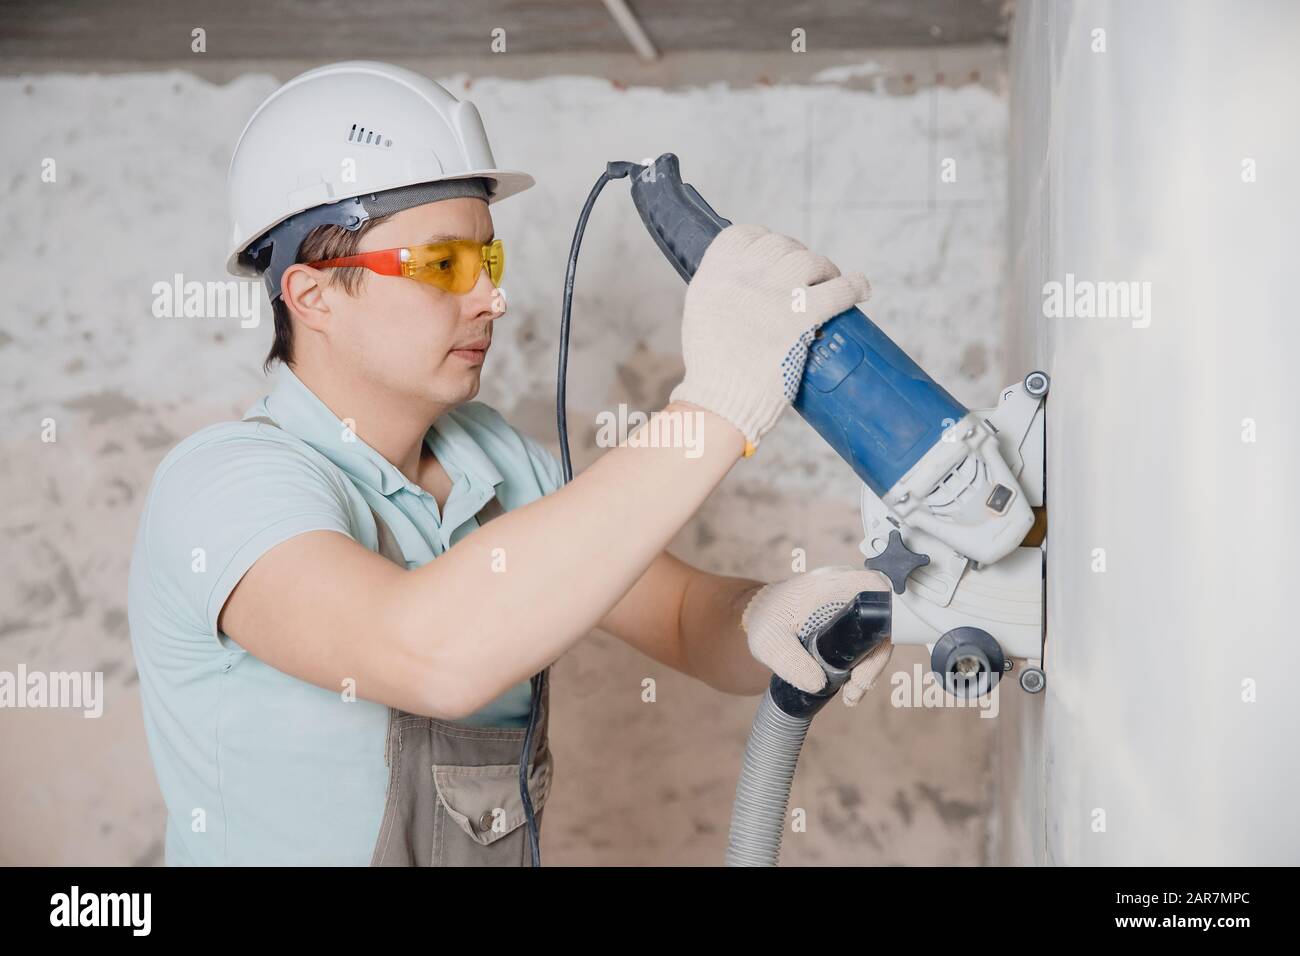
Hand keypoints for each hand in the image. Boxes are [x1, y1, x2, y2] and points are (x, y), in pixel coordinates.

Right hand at [670, 224, 870, 452]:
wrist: (720, 403)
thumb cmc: (713, 369)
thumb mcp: (702, 317)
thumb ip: (722, 294)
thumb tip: (747, 286)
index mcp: (714, 275)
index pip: (744, 235)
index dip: (765, 241)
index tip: (776, 256)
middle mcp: (743, 277)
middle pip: (780, 246)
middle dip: (796, 256)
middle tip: (807, 275)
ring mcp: (774, 294)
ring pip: (810, 261)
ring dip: (824, 269)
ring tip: (829, 282)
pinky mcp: (800, 317)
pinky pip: (838, 290)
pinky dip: (854, 286)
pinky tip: (861, 289)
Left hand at [741, 565, 892, 702]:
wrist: (762, 616)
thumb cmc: (766, 618)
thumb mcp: (768, 639)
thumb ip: (788, 660)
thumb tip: (817, 684)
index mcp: (832, 583)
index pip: (874, 588)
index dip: (887, 613)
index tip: (877, 647)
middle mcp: (849, 591)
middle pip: (882, 618)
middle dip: (875, 657)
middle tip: (858, 685)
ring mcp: (853, 607)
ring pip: (877, 636)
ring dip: (870, 667)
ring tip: (851, 695)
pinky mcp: (851, 624)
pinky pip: (868, 644)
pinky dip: (863, 667)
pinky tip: (850, 690)